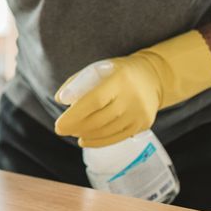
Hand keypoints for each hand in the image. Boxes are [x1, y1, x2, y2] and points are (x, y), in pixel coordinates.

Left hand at [53, 31, 210, 147]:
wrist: (152, 77)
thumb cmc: (116, 73)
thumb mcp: (97, 68)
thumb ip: (77, 83)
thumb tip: (60, 100)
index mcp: (119, 78)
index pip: (94, 100)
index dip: (75, 115)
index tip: (58, 124)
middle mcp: (132, 97)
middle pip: (99, 119)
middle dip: (76, 127)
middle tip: (61, 129)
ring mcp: (139, 113)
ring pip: (106, 131)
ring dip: (85, 134)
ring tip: (72, 132)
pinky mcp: (143, 124)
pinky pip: (117, 137)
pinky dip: (98, 141)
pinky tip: (85, 140)